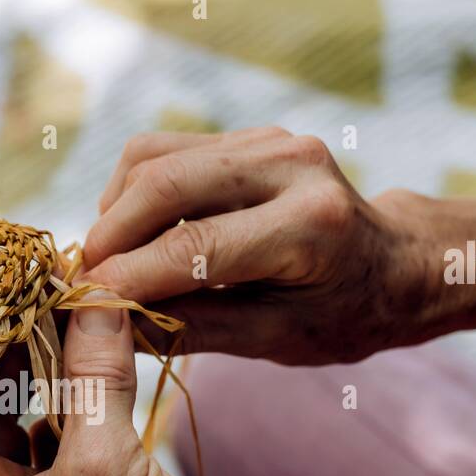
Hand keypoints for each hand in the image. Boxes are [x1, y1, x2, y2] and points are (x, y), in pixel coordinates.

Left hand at [0, 292, 266, 475]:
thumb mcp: (107, 465)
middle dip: (13, 344)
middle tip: (41, 281)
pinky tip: (97, 344)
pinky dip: (79, 385)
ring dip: (48, 359)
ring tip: (70, 300)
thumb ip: (94, 375)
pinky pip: (63, 423)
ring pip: (24, 408)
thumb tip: (92, 291)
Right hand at [82, 127, 436, 364]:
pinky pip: (166, 152)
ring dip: (115, 210)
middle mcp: (291, 164)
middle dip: (109, 234)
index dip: (128, 276)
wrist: (396, 263)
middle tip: (79, 280)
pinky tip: (132, 235)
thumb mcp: (276, 340)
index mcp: (310, 225)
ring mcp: (269, 139)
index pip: (195, 247)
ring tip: (106, 262)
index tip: (82, 303)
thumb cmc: (343, 316)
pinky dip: (134, 193)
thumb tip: (110, 327)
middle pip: (164, 183)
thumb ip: (193, 328)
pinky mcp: (249, 135)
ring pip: (154, 158)